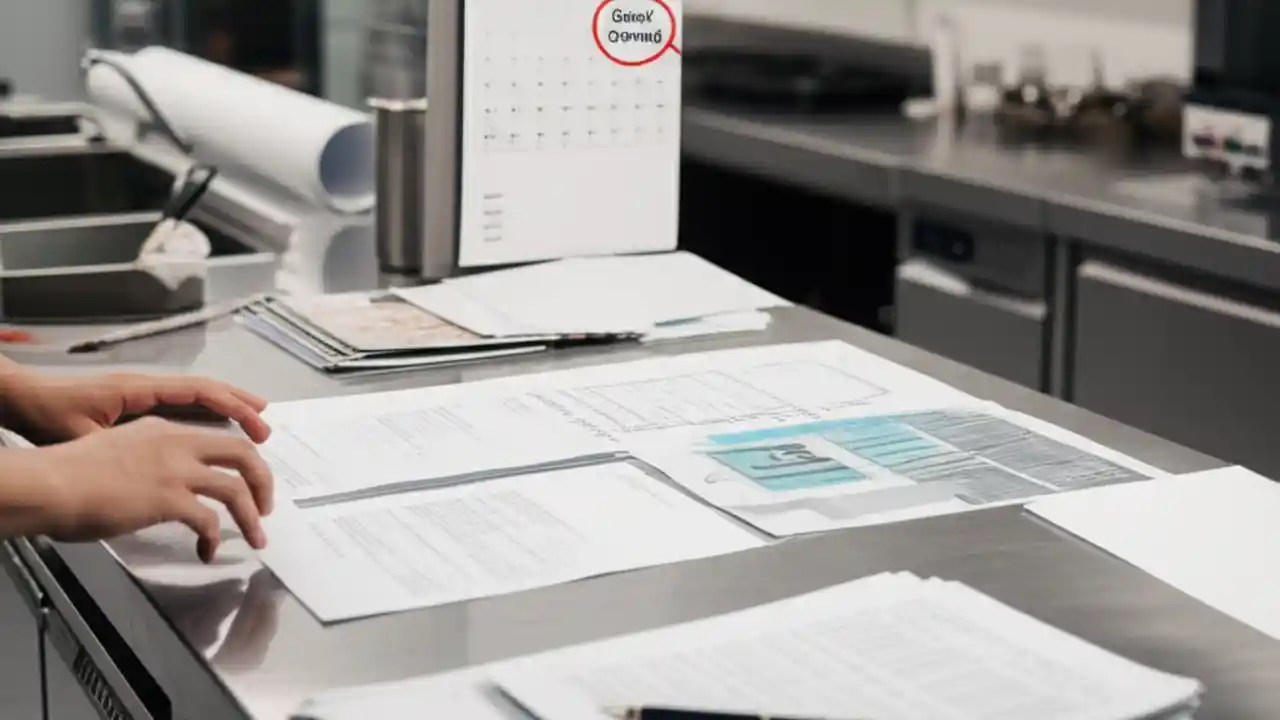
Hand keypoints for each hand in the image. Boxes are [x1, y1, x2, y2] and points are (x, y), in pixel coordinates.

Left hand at [0, 370, 270, 444]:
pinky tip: (216, 430)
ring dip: (228, 408)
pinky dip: (207, 414)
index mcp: (140, 391)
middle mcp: (148, 387)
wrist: (24, 399)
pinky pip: (183, 405)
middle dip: (241, 405)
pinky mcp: (138, 405)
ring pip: (198, 396)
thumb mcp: (83, 436)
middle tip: (267, 427)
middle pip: (207, 390)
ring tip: (255, 424)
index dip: (232, 407)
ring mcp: (144, 394)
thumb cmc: (48, 415)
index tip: (256, 424)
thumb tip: (150, 466)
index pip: (199, 392)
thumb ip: (121, 447)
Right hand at [36, 417, 273, 561]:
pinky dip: (213, 539)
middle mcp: (176, 444)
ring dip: (251, 516)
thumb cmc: (69, 474)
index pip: (215, 439)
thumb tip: (155, 486)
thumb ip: (145, 461)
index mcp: (162, 430)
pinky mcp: (170, 499)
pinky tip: (206, 551)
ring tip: (257, 537)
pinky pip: (209, 521)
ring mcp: (176, 470)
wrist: (51, 484)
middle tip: (266, 506)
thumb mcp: (116, 451)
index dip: (237, 460)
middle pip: (242, 453)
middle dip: (262, 480)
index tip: (247, 478)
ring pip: (237, 489)